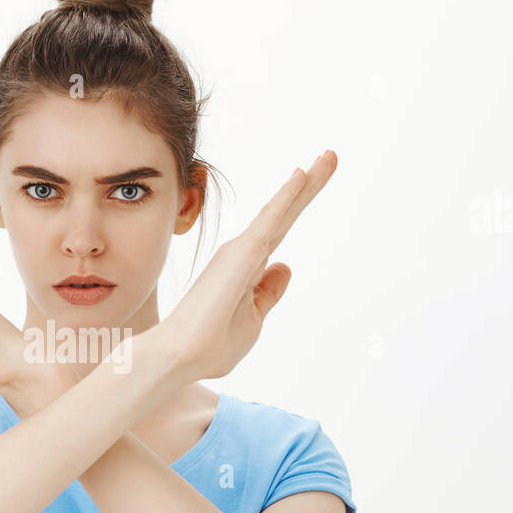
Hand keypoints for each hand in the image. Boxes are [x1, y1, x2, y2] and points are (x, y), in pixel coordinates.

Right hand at [159, 150, 336, 380]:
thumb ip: (268, 293)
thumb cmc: (210, 345)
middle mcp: (243, 253)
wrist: (181, 357)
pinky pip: (269, 221)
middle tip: (331, 155)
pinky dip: (286, 197)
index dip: (297, 204)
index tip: (312, 180)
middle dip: (309, 185)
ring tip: (329, 156)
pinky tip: (302, 176)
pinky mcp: (242, 255)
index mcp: (246, 268)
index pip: (279, 230)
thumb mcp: (253, 319)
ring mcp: (241, 251)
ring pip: (280, 210)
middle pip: (283, 213)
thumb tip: (284, 267)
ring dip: (306, 183)